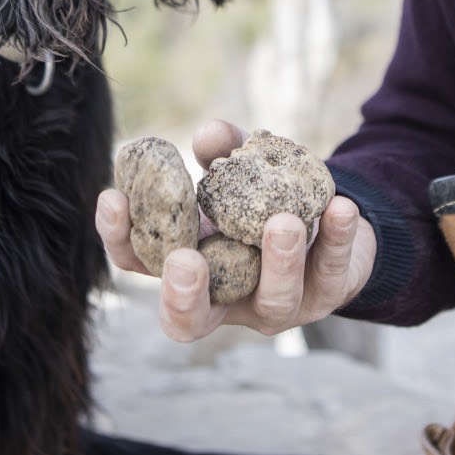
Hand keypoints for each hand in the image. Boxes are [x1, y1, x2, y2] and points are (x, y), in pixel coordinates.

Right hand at [95, 118, 376, 341]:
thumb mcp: (239, 168)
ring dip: (278, 261)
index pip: (139, 263)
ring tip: (283, 222)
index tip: (113, 198)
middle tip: (185, 261)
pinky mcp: (326, 293)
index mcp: (188, 267)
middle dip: (184, 296)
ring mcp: (276, 306)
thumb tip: (208, 134)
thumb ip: (222, 150)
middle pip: (189, 320)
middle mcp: (225, 299)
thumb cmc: (264, 196)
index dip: (119, 237)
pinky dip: (338, 238)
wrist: (329, 217)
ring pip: (274, 300)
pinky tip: (340, 208)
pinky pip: (332, 270)